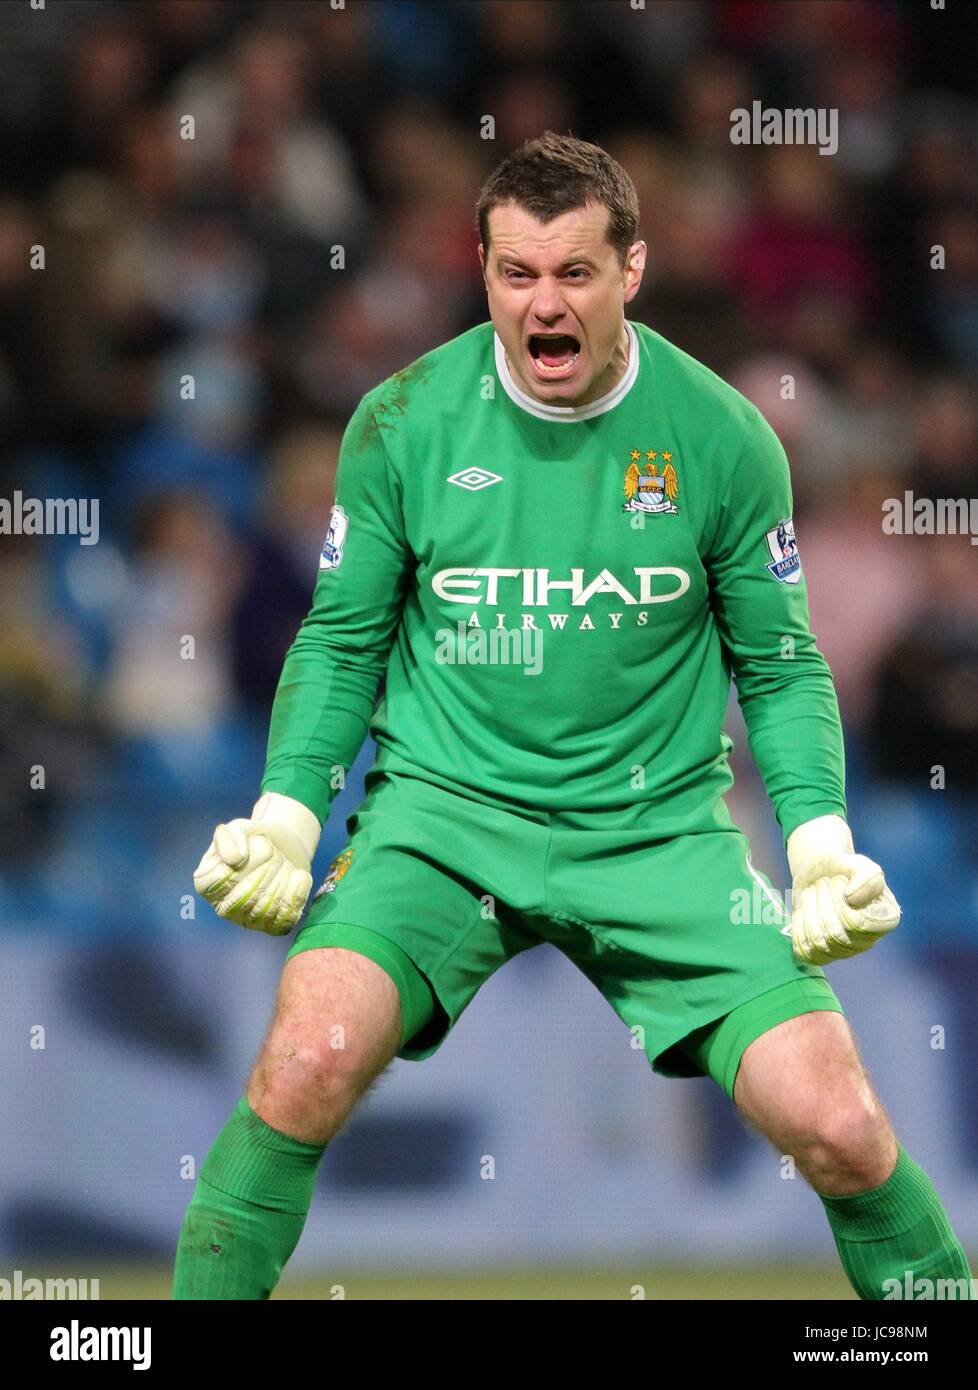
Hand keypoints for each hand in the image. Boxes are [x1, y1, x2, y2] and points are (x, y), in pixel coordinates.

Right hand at [193, 792, 319, 935]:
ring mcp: (248, 920)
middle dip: (266, 867)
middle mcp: (223, 907)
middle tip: (274, 851)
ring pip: (266, 909)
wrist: (284, 848)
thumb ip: (227, 837)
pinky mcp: (272, 925)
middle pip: (244, 896)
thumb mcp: (237, 828)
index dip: (239, 864)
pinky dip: (296, 894)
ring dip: (281, 877)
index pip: (213, 884)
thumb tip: (234, 860)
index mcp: (206, 884)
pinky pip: (284, 920)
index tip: (255, 846)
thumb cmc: (254, 838)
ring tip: (283, 861)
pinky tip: (299, 876)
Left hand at [786, 815, 900, 964]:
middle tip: (823, 883)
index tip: (840, 881)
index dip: (840, 899)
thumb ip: (866, 876)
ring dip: (809, 909)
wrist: (819, 872)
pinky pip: (803, 949)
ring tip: (813, 893)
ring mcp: (845, 951)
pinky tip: (804, 910)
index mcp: (886, 920)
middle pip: (835, 933)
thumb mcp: (858, 863)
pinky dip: (798, 925)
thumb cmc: (842, 868)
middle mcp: (869, 940)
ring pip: (817, 941)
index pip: (857, 923)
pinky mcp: (821, 954)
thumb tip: (853, 899)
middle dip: (822, 900)